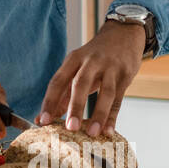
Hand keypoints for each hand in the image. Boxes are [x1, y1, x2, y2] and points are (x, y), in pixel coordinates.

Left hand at [37, 21, 144, 135]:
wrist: (123, 34)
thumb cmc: (95, 58)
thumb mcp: (76, 68)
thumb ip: (62, 94)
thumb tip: (43, 119)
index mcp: (73, 59)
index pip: (58, 81)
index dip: (49, 101)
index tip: (43, 121)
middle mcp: (91, 62)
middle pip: (81, 84)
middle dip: (75, 106)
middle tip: (70, 128)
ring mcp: (110, 68)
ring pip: (105, 92)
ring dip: (98, 113)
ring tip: (92, 133)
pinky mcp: (125, 75)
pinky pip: (119, 98)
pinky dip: (113, 116)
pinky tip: (108, 131)